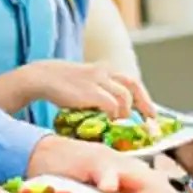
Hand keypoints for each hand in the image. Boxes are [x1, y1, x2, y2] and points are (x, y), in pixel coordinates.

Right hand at [20, 60, 156, 119]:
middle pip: (133, 85)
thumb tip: (114, 112)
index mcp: (106, 69)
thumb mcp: (86, 82)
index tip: (150, 113)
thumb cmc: (63, 84)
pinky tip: (110, 122)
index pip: (132, 82)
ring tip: (122, 123)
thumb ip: (100, 91)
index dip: (144, 98)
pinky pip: (111, 104)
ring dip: (126, 112)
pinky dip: (114, 114)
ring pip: (124, 96)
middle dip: (144, 103)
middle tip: (149, 119)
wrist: (42, 77)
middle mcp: (105, 72)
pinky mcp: (90, 91)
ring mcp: (98, 80)